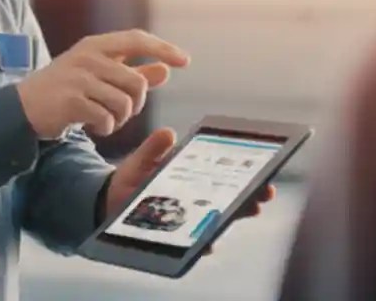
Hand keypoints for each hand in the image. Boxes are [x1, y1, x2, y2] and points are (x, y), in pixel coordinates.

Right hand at [15, 30, 188, 138]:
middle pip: (136, 82)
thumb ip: (133, 73)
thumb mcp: (98, 76)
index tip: (185, 61)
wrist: (23, 107)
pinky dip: (105, 128)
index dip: (162, 48)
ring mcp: (78, 78)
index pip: (137, 39)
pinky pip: (106, 119)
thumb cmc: (65, 89)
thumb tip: (166, 69)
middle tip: (120, 112)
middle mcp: (87, 57)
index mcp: (95, 45)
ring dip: (118, 119)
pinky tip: (92, 126)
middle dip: (135, 104)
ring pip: (123, 104)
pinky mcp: (71, 101)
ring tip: (103, 118)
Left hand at [103, 128, 276, 255]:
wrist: (111, 202)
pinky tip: (210, 241)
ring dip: (235, 216)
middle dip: (252, 195)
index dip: (249, 172)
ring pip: (221, 219)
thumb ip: (153, 148)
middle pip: (233, 198)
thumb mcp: (141, 159)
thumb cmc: (132, 177)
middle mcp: (199, 199)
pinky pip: (198, 241)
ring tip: (246, 211)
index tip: (265, 167)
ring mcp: (192, 218)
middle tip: (264, 191)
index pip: (228, 175)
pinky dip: (205, 242)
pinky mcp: (180, 236)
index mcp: (195, 176)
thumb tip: (169, 133)